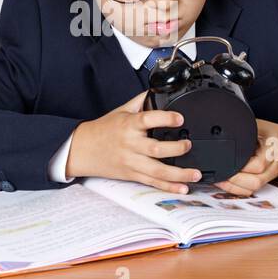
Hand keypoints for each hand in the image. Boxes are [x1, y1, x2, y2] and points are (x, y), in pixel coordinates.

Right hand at [65, 91, 203, 193]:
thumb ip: (141, 101)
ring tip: (195, 174)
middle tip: (188, 145)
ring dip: (178, 174)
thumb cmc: (103, 130)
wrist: (82, 149)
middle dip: (176, 149)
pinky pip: (153, 182)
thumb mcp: (121, 111)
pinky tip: (182, 188)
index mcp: (128, 125)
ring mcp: (132, 162)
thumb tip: (159, 90)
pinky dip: (168, 187)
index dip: (165, 118)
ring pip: (157, 171)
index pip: (148, 120)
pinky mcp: (132, 175)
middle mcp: (131, 145)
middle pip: (155, 150)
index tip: (180, 118)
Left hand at [213, 120, 277, 196]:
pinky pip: (250, 191)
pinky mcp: (263, 182)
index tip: (226, 160)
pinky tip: (226, 183)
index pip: (258, 164)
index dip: (241, 166)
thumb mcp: (260, 126)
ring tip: (220, 178)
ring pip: (252, 189)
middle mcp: (272, 168)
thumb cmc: (274, 135)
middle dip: (235, 180)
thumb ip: (244, 130)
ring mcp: (268, 177)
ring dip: (234, 187)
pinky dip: (237, 190)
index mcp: (272, 151)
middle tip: (221, 171)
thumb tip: (223, 130)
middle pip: (255, 182)